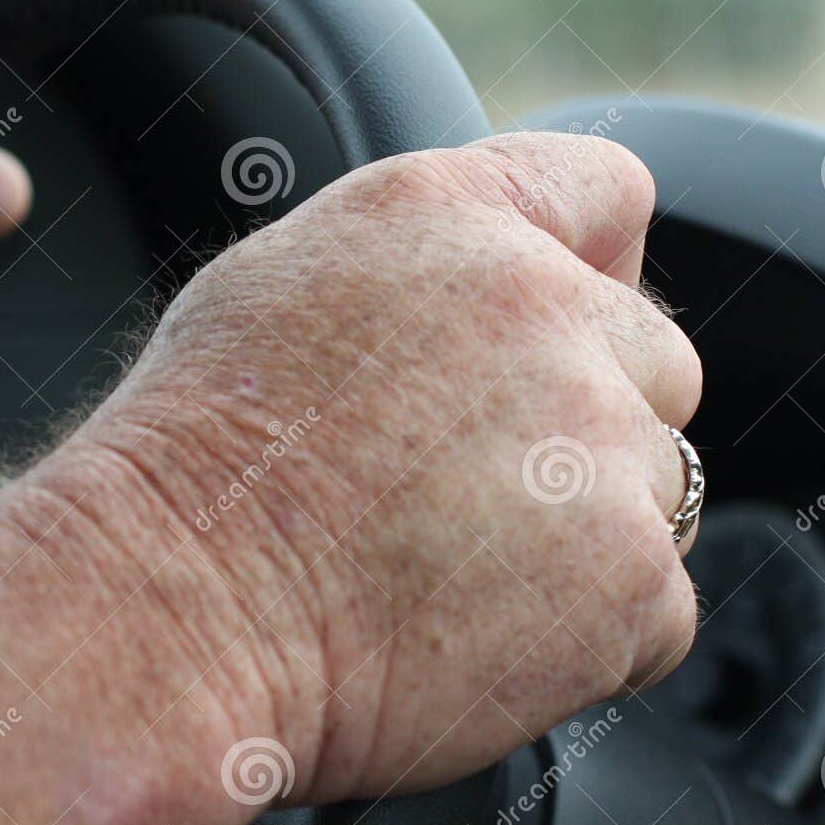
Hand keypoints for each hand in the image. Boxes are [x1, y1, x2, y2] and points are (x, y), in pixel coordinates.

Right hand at [69, 132, 701, 809]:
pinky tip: (473, 632)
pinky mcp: (627, 569)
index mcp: (448, 216)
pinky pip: (655, 603)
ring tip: (451, 570)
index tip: (569, 325)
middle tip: (468, 489)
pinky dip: (587, 635)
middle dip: (586, 419)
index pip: (606, 189)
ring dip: (585, 530)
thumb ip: (415, 262)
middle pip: (650, 355)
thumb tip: (490, 279)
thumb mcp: (275, 287)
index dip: (598, 263)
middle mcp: (543, 303)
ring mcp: (598, 437)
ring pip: (655, 484)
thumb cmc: (190, 464)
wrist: (170, 605)